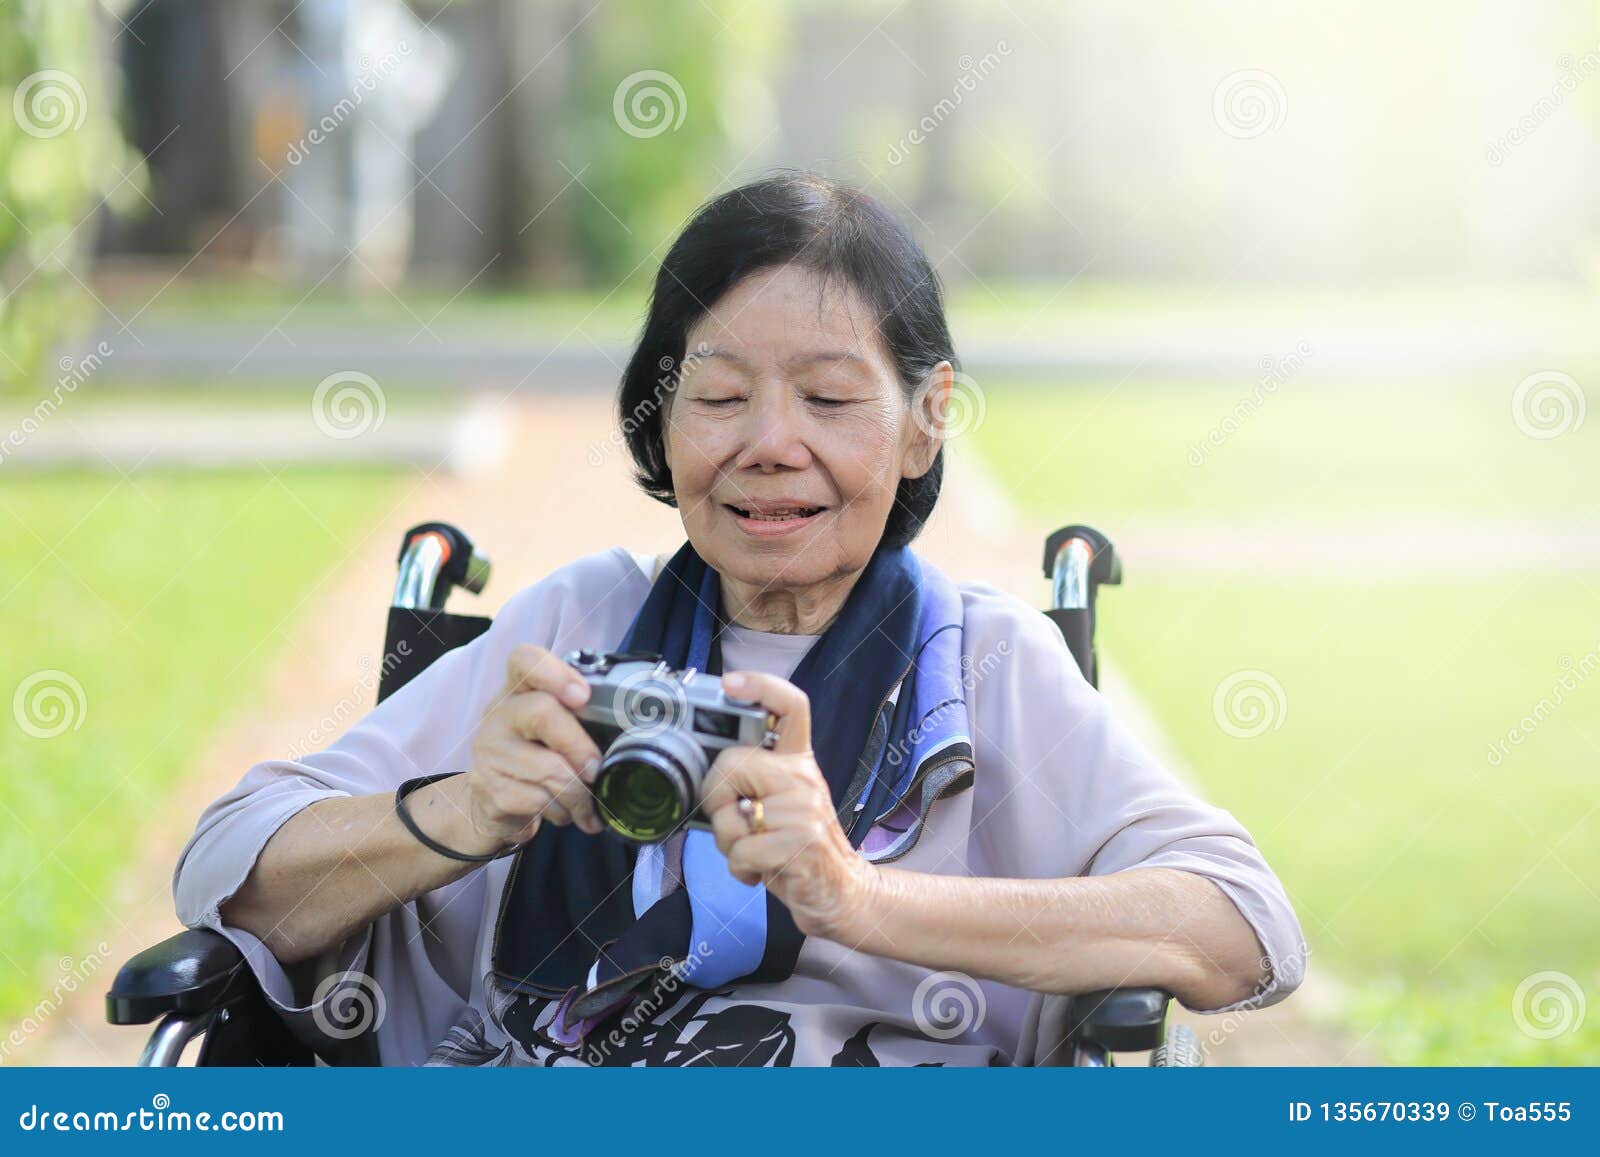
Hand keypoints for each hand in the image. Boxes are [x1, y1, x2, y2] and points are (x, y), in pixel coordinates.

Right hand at [465, 645, 603, 844]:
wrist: (491, 803)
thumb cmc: (536, 758)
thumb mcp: (554, 730)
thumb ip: (582, 719)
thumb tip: (638, 729)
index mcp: (518, 691)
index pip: (524, 659)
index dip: (555, 673)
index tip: (582, 696)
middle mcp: (498, 715)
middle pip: (541, 712)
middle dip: (580, 746)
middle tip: (596, 769)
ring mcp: (489, 752)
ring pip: (548, 769)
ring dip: (579, 794)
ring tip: (587, 804)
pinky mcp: (489, 789)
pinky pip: (539, 801)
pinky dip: (563, 813)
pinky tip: (563, 813)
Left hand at [701, 671, 875, 938]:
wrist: (841, 894)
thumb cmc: (797, 849)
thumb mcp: (780, 806)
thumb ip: (752, 782)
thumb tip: (705, 772)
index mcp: (798, 763)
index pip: (790, 707)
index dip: (760, 686)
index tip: (731, 683)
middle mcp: (804, 778)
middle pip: (733, 764)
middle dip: (716, 800)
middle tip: (734, 822)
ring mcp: (805, 811)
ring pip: (731, 816)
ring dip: (729, 844)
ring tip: (754, 851)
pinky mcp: (801, 844)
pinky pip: (742, 851)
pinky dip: (740, 870)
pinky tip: (760, 872)